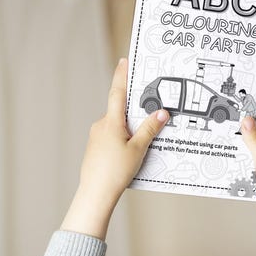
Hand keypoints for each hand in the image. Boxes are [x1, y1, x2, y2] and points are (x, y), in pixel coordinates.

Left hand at [60, 58, 168, 239]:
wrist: (95, 193)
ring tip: (144, 143)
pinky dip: (123, 141)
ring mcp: (96, 138)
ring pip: (117, 127)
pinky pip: (112, 139)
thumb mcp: (138, 149)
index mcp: (111, 122)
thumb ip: (149, 129)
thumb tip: (160, 113)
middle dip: (135, 112)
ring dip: (130, 130)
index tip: (124, 61)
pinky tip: (132, 155)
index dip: (122, 76)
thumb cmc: (115, 172)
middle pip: (121, 112)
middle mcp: (101, 126)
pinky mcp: (95, 149)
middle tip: (150, 111)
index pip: (117, 92)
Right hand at [241, 114, 255, 252]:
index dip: (255, 110)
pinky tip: (234, 158)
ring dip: (243, 143)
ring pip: (254, 145)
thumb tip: (247, 120)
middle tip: (228, 121)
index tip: (240, 104)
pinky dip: (244, 156)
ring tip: (227, 138)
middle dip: (245, 126)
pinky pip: (253, 158)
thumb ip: (255, 140)